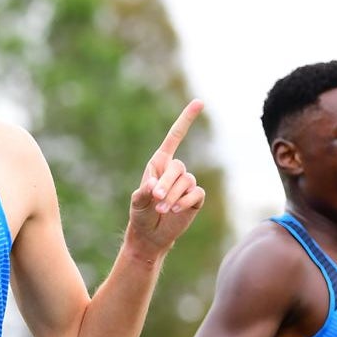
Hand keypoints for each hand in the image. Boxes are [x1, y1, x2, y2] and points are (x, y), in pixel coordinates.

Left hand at [129, 99, 205, 251]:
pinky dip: (185, 202)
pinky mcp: (195, 198)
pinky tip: (176, 211)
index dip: (186, 119)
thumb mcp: (137, 203)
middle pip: (178, 167)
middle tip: (156, 199)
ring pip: (186, 182)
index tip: (200, 102)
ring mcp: (186, 184)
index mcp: (159, 164)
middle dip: (167, 184)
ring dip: (174, 197)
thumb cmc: (140, 215)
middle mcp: (174, 171)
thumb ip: (143, 192)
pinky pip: (196, 194)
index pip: (175, 137)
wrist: (150, 235)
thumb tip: (154, 184)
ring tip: (162, 210)